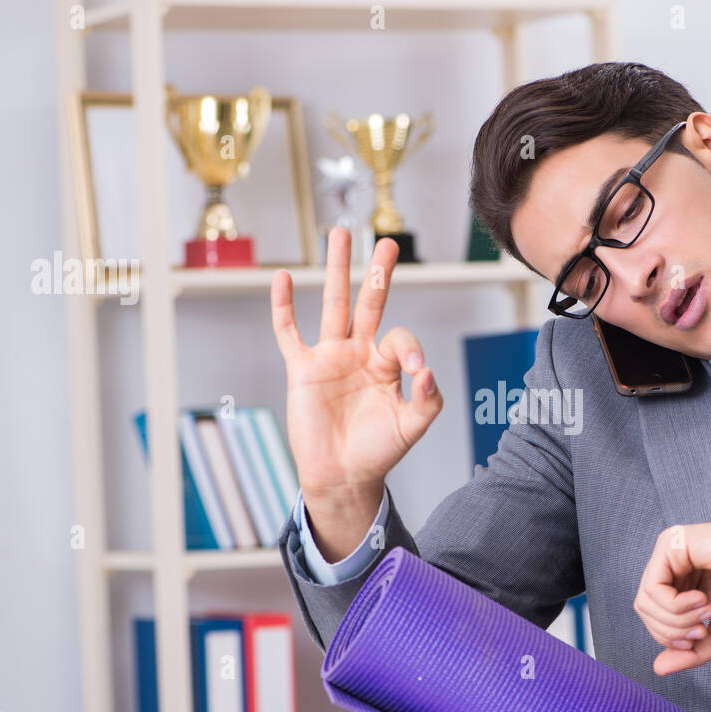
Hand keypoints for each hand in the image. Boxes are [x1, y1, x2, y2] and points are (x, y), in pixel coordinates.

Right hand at [270, 226, 442, 503]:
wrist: (342, 476)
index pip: (401, 339)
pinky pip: (289, 332)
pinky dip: (283, 307)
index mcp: (387, 365)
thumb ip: (428, 401)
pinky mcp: (302, 369)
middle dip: (378, 273)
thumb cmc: (377, 452)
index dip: (411, 349)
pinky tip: (282, 279)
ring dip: (336, 270)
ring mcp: (330, 357)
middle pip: (370, 302)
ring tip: (339, 235)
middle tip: (387, 242)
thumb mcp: (411, 428)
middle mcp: (359, 353)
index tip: (417, 375)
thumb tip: (427, 371)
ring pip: (333, 305)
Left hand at [633, 509, 710, 675]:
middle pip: (644, 610)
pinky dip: (676, 604)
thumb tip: (658, 669)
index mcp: (676, 581)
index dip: (671, 636)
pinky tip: (702, 599)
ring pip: (645, 601)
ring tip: (708, 610)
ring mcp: (667, 551)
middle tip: (703, 627)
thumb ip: (690, 652)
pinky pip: (653, 587)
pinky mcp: (672, 542)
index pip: (652, 616)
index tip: (702, 634)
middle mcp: (668, 564)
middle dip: (673, 630)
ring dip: (678, 618)